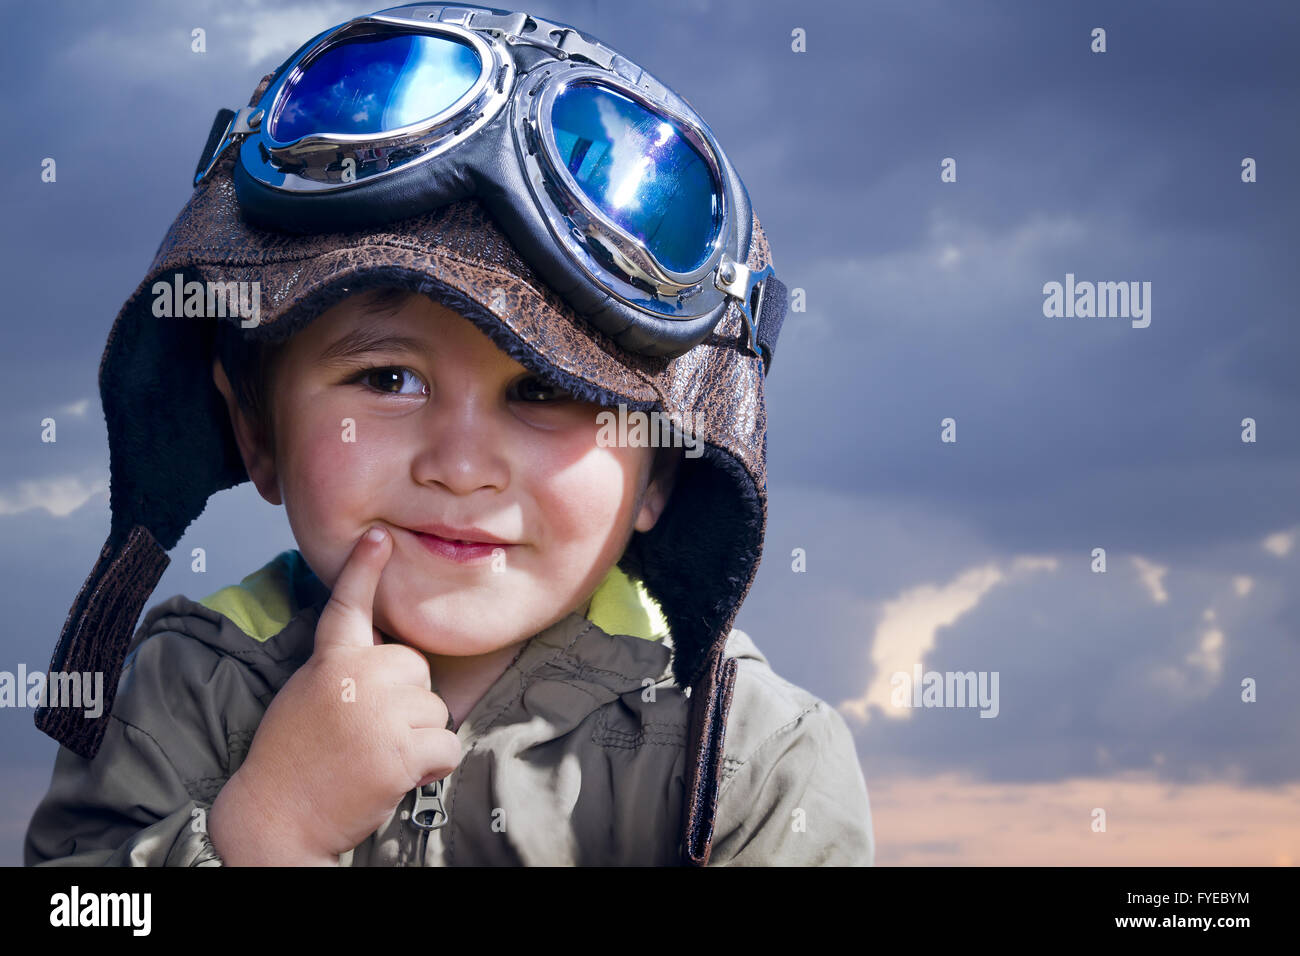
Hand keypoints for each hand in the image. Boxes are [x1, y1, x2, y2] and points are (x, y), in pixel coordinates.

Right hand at [209, 526, 460, 864]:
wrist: (275, 818)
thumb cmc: (295, 759)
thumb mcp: (309, 694)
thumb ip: (345, 669)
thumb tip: (391, 655)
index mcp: (330, 662)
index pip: (349, 605)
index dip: (364, 568)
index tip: (380, 536)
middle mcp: (356, 678)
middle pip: (418, 671)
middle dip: (407, 704)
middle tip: (368, 735)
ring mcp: (378, 712)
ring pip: (436, 711)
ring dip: (418, 740)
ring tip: (374, 758)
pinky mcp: (399, 750)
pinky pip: (447, 747)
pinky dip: (431, 768)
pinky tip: (396, 778)